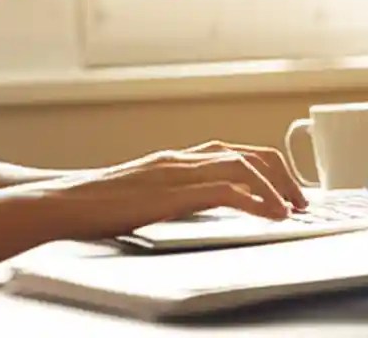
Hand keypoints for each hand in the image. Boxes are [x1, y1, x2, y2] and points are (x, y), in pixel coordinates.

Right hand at [39, 149, 299, 241]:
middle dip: (283, 176)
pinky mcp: (170, 192)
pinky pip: (225, 190)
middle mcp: (181, 158)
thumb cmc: (97, 204)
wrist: (64, 202)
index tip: (290, 193)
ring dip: (276, 188)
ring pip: (243, 166)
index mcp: (176, 158)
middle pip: (248, 153)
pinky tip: (270, 215)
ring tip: (293, 211)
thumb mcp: (144, 195)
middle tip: (303, 203)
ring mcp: (176, 172)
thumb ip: (173, 195)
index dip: (270, 169)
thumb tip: (205, 210)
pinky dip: (255, 200)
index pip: (236, 152)